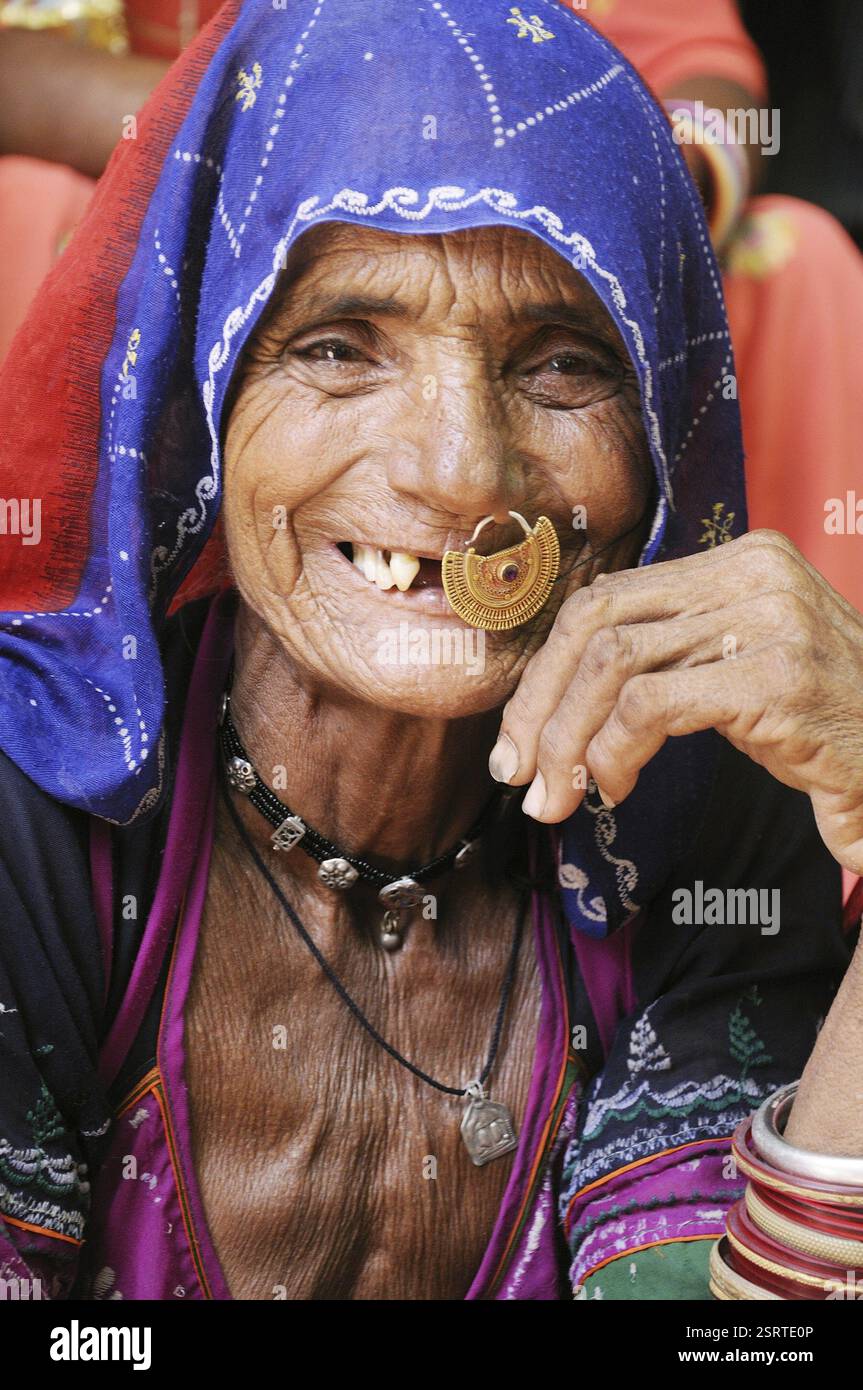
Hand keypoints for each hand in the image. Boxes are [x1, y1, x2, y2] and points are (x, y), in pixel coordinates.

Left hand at [490, 530, 862, 874]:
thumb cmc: (826, 722)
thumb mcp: (740, 666)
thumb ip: (669, 656)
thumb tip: (559, 697)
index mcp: (737, 561)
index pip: (607, 599)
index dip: (546, 668)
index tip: (520, 734)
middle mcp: (750, 573)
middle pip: (595, 622)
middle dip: (539, 704)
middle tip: (517, 773)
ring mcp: (766, 620)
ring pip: (611, 663)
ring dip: (566, 739)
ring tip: (557, 797)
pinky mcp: (774, 676)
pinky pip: (649, 706)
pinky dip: (612, 751)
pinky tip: (615, 787)